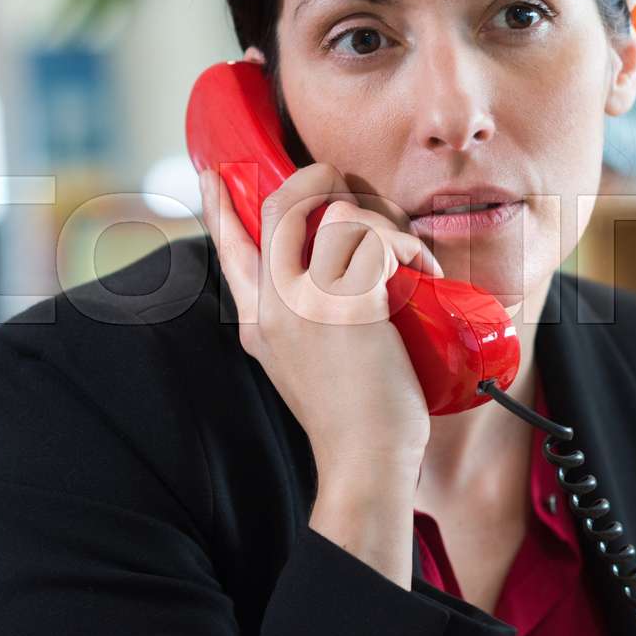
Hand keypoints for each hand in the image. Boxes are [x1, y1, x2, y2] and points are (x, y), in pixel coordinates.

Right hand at [199, 159, 442, 483]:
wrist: (366, 461)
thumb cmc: (351, 417)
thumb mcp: (300, 366)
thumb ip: (297, 322)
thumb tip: (325, 278)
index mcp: (256, 319)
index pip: (225, 245)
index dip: (218, 203)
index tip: (211, 174)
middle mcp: (272, 303)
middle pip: (281, 202)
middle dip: (323, 178)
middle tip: (355, 195)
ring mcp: (306, 299)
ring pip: (339, 208)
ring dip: (385, 218)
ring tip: (408, 253)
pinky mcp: (346, 301)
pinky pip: (377, 235)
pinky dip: (409, 243)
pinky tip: (424, 269)